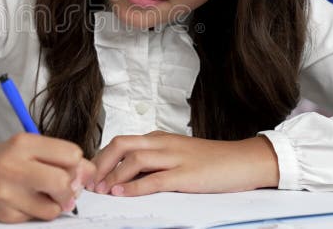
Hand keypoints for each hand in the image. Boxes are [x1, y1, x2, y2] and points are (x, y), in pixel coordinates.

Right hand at [0, 134, 94, 222]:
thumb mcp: (27, 147)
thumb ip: (58, 156)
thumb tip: (89, 172)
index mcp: (23, 143)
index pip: (70, 154)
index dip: (78, 164)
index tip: (72, 168)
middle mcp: (14, 166)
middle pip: (63, 181)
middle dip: (69, 189)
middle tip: (63, 188)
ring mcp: (8, 192)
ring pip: (54, 208)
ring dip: (55, 205)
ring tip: (42, 195)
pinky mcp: (5, 214)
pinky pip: (36, 219)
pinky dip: (37, 212)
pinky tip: (25, 201)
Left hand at [88, 131, 278, 196]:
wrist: (244, 161)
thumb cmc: (211, 162)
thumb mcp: (177, 156)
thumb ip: (154, 162)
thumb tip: (125, 175)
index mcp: (159, 138)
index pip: (121, 142)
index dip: (100, 158)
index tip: (88, 173)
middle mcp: (163, 143)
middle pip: (121, 144)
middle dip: (100, 163)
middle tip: (88, 181)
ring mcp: (175, 157)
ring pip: (134, 159)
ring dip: (112, 176)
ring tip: (100, 190)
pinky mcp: (186, 175)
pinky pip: (154, 179)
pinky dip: (133, 187)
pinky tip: (121, 194)